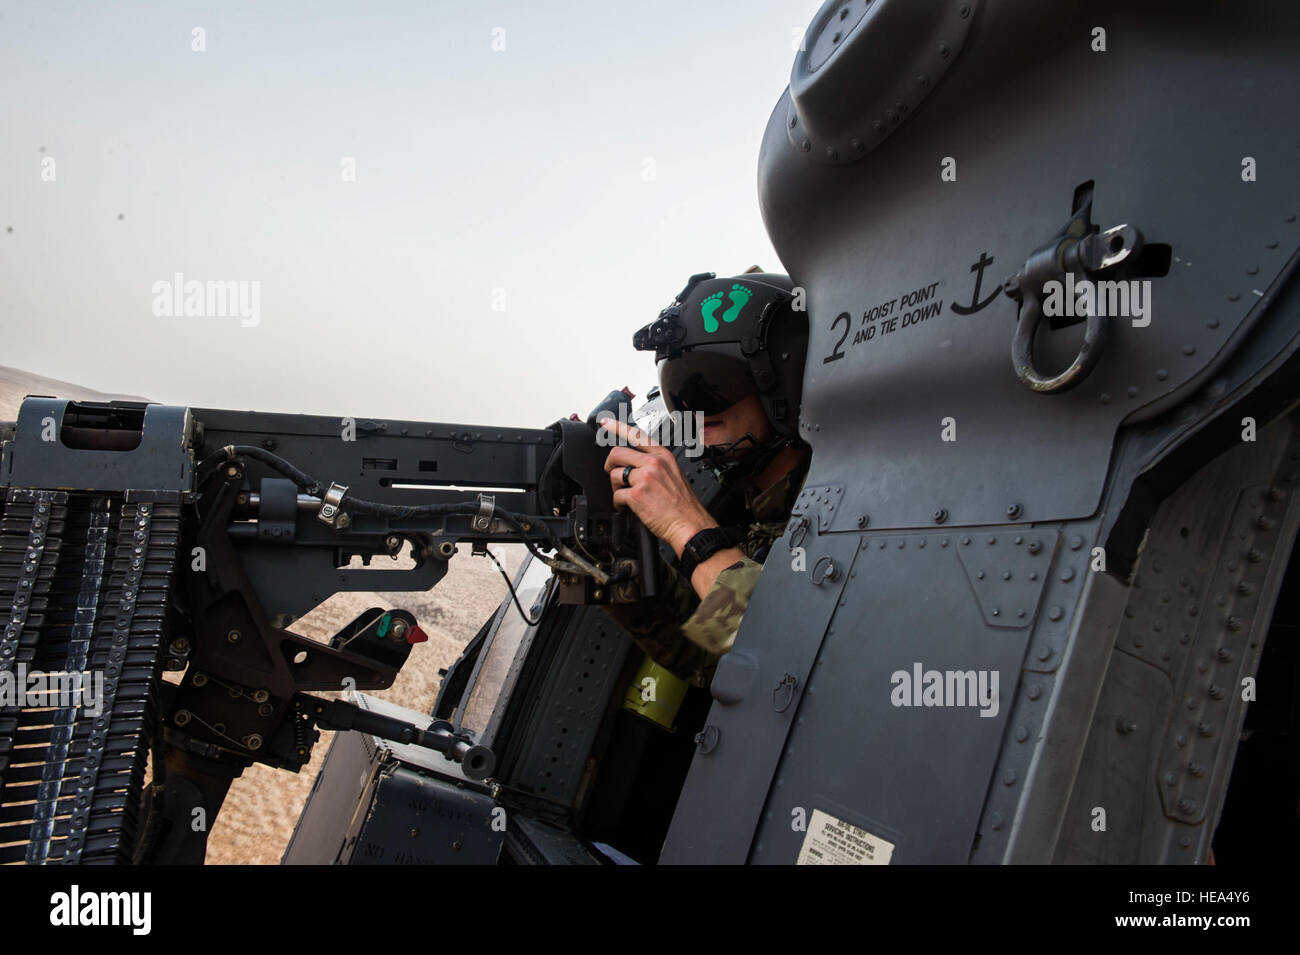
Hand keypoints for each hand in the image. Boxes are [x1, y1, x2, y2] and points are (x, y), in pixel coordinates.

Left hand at [599, 415, 715, 555]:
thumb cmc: (684, 506)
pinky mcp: (636, 494)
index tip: (605, 421)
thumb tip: (635, 466)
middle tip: (612, 475)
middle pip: (618, 453)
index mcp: (663, 456)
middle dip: (610, 465)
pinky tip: (627, 508)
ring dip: (616, 488)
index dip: (617, 427)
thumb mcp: (674, 475)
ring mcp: (644, 477)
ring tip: (626, 497)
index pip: (636, 435)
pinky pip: (616, 495)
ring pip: (614, 474)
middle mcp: (653, 463)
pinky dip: (619, 504)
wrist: (690, 525)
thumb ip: (655, 465)